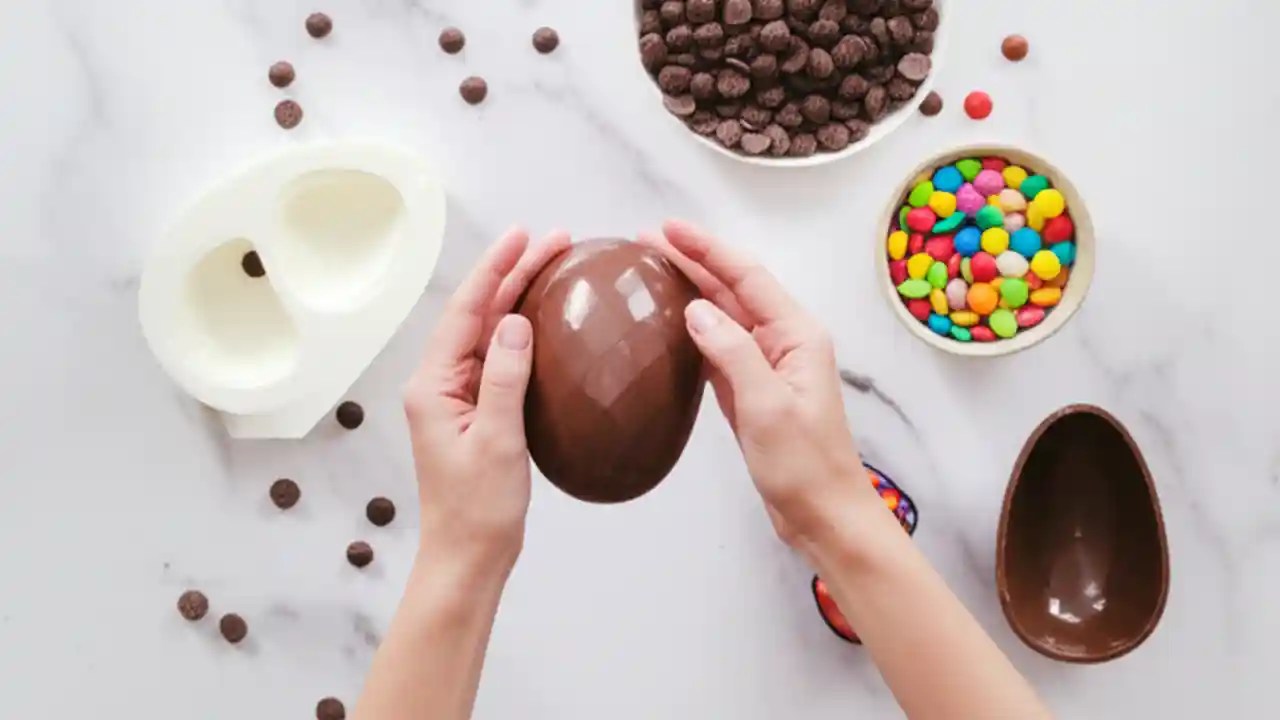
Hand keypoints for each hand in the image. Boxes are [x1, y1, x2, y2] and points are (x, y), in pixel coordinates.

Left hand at [403, 227, 570, 577]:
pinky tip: (546, 321)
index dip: (495, 269)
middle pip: (478, 315)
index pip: (466, 311)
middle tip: (556, 241)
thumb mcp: (497, 439)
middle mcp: (440, 384)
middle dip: (513, 274)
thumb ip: (505, 376)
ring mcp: (458, 399)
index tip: (524, 236)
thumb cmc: (478, 508)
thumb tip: (515, 321)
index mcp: (434, 385)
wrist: (469, 557)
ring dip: (519, 298)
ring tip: (554, 266)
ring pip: (490, 333)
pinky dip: (523, 333)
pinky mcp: (478, 414)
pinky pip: (500, 360)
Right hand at [639, 221, 879, 559]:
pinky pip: (719, 349)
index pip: (746, 277)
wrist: (824, 515)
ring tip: (650, 270)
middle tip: (644, 241)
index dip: (706, 249)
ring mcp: (768, 367)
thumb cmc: (804, 465)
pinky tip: (670, 322)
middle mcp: (784, 342)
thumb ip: (732, 351)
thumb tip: (696, 309)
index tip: (667, 228)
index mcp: (797, 335)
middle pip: (733, 290)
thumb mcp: (766, 405)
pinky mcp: (753, 392)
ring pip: (724, 317)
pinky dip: (693, 331)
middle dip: (692, 261)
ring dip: (690, 291)